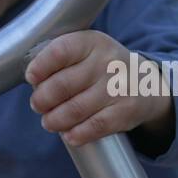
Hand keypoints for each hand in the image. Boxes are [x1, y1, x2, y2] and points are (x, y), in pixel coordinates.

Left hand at [25, 30, 173, 148]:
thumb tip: (32, 79)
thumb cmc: (104, 66)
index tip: (30, 77)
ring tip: (49, 122)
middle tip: (37, 105)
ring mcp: (118, 87)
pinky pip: (96, 126)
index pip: (60, 51)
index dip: (40, 66)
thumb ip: (61, 57)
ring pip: (76, 108)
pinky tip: (69, 136)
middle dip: (42, 99)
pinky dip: (78, 134)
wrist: (146, 82)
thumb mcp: (87, 49)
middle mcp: (106, 62)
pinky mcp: (126, 111)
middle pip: (63, 84)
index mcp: (92, 42)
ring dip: (55, 119)